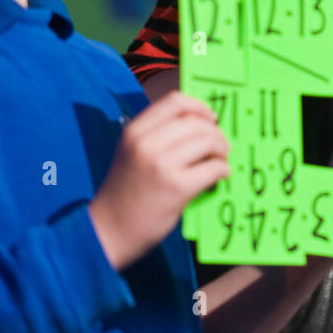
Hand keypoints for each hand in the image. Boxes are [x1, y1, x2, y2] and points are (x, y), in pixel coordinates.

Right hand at [88, 92, 229, 271]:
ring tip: (220, 161)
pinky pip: (214, 168)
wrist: (109, 230)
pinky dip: (222, 170)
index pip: (175, 101)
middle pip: (196, 122)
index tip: (209, 118)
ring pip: (208, 142)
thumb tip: (200, 123)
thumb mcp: (131, 152)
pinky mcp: (177, 187)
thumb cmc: (125, 191)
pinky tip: (219, 176)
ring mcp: (161, 165)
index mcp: (135, 131)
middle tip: (220, 146)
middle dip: (215, 132)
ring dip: (221, 150)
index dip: (199, 107)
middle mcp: (146, 143)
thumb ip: (157, 135)